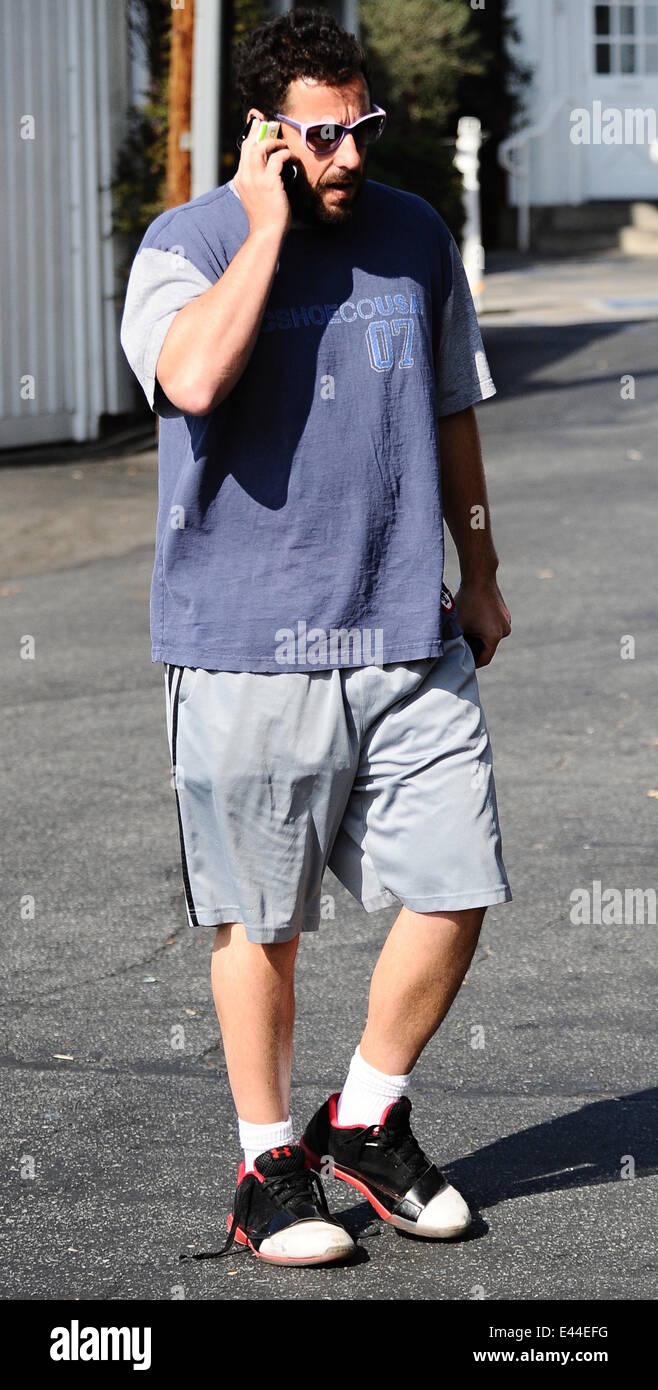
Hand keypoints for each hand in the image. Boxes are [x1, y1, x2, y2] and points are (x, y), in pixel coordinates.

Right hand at [233, 114, 292, 237]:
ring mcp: (255, 179)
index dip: (251, 136)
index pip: (244, 151)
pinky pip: (277, 158)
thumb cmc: (266, 217)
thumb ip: (259, 180)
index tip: (257, 125)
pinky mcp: (269, 182)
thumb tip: (272, 168)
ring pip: (260, 147)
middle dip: (259, 130)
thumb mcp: (257, 195)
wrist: (266, 233)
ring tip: (283, 145)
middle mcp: (245, 176)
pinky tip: (293, 159)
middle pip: (249, 144)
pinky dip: (286, 155)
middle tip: (271, 124)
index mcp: (241, 179)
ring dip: (274, 142)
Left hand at [455, 577, 510, 667]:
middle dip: (475, 649)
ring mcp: (506, 622)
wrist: (479, 577)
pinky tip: (473, 620)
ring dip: (479, 637)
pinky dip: (484, 628)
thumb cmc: (466, 601)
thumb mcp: (458, 625)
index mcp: (494, 637)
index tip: (462, 663)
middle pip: (488, 648)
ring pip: (490, 637)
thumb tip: (450, 655)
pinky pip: (493, 627)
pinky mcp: (505, 614)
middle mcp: (504, 631)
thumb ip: (456, 641)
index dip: (472, 663)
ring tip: (466, 632)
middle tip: (461, 647)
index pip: (484, 659)